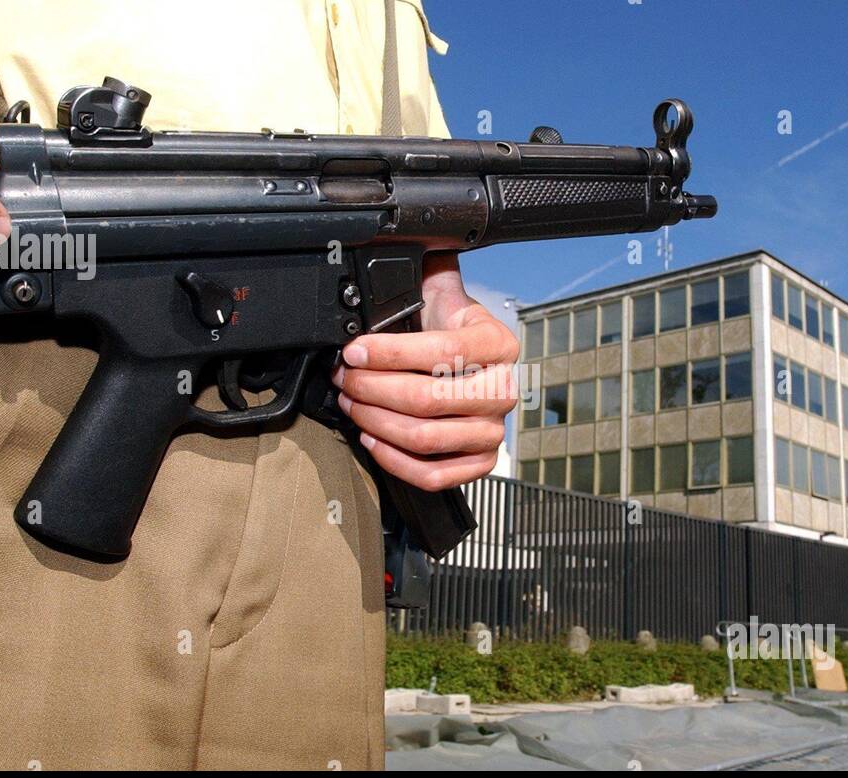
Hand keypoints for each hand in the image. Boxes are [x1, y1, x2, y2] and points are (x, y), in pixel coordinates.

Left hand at [331, 252, 518, 491]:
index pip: (442, 351)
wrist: (467, 361)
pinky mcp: (479, 461)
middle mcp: (503, 389)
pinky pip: (435, 474)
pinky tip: (371, 438)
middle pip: (429, 400)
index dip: (391, 353)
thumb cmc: (445, 326)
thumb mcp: (437, 289)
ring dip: (376, 422)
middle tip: (344, 378)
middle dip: (373, 389)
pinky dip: (395, 460)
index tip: (354, 349)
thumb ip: (424, 265)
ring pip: (427, 438)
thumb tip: (399, 232)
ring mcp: (493, 429)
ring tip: (352, 403)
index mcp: (497, 343)